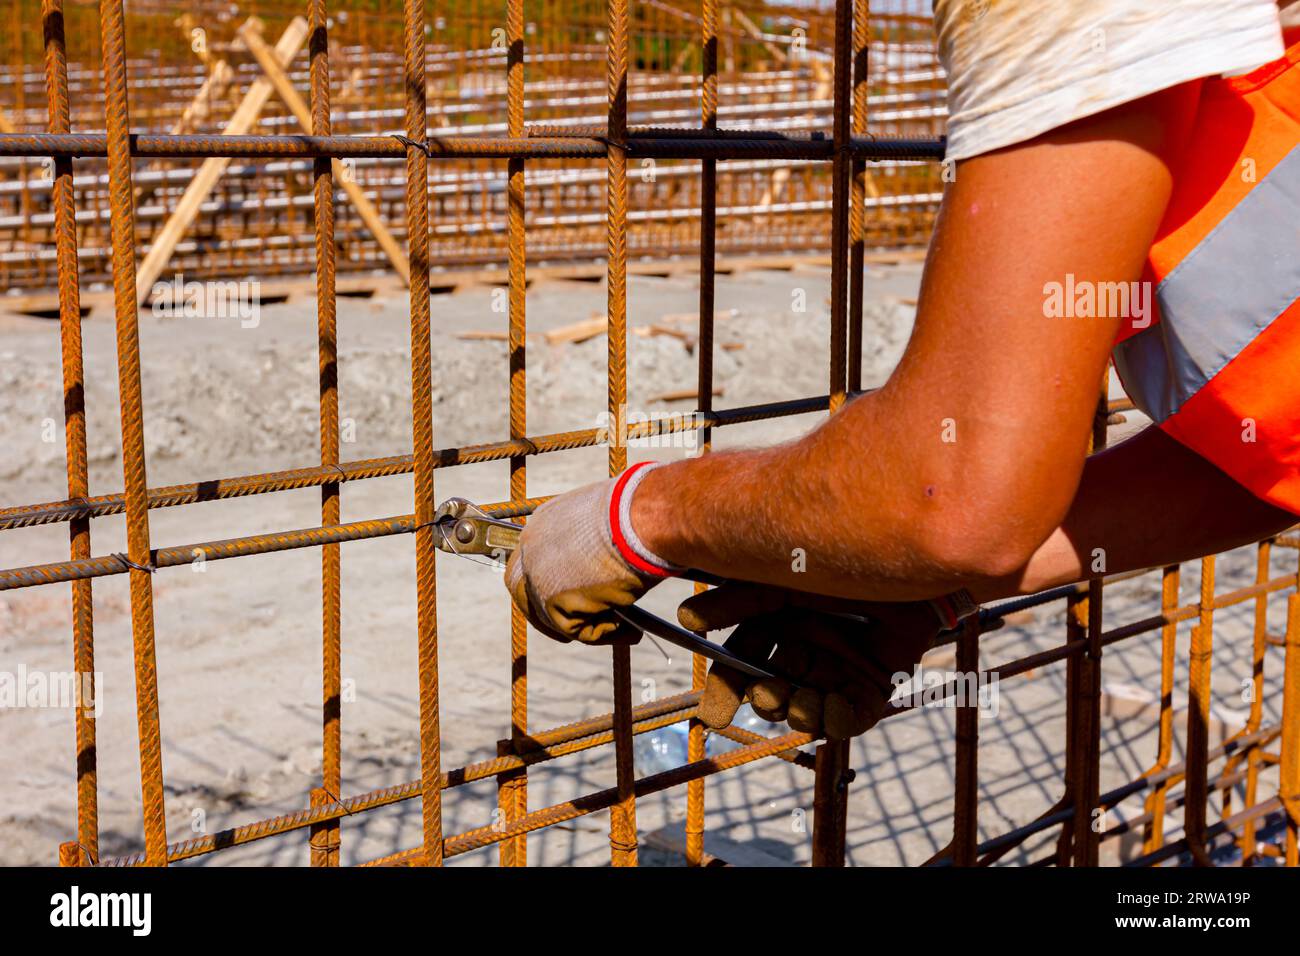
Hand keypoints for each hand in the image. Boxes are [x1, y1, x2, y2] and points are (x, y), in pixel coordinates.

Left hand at [505, 464, 676, 644]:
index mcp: (544, 522)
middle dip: (549, 617)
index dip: (546, 584)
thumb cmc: (638, 515)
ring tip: (628, 628)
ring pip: (554, 617)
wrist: (641, 519)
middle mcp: (532, 546)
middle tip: (576, 632)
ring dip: (588, 626)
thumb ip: (594, 548)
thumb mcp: (608, 526)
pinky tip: (630, 628)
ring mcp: (537, 574)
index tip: (569, 601)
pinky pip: (577, 629)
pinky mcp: (551, 600)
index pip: (532, 561)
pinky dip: (605, 633)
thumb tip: (606, 571)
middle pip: (525, 592)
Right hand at [677, 583, 949, 739]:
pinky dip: (837, 721)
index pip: (739, 665)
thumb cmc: (835, 557)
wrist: (901, 553)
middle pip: (771, 692)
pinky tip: (830, 707)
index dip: (725, 692)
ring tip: (799, 701)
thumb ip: (734, 599)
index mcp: (773, 627)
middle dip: (766, 700)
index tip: (715, 715)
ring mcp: (837, 671)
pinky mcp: (872, 685)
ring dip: (799, 713)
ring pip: (807, 710)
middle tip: (768, 693)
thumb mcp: (776, 576)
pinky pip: (850, 717)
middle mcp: (801, 652)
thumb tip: (686, 618)